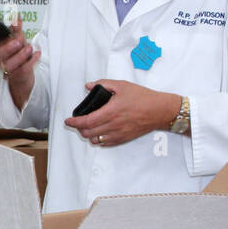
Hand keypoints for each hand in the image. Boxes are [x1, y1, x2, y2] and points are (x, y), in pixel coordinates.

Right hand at [0, 21, 38, 80]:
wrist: (22, 75)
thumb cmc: (18, 56)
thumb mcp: (17, 40)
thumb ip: (16, 28)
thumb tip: (16, 16)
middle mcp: (0, 58)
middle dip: (7, 48)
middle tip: (18, 42)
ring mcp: (8, 67)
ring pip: (10, 64)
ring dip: (21, 55)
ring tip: (29, 48)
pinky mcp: (18, 74)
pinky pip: (23, 69)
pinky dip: (31, 61)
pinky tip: (37, 54)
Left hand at [64, 80, 180, 146]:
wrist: (159, 111)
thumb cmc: (143, 98)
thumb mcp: (122, 86)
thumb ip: (104, 84)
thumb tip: (90, 86)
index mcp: (111, 111)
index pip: (87, 121)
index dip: (74, 122)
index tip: (68, 121)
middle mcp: (113, 125)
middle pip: (88, 132)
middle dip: (79, 128)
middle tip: (77, 122)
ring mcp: (118, 134)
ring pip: (95, 140)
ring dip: (88, 135)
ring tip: (87, 127)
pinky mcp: (123, 139)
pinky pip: (106, 144)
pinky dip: (98, 140)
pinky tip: (98, 133)